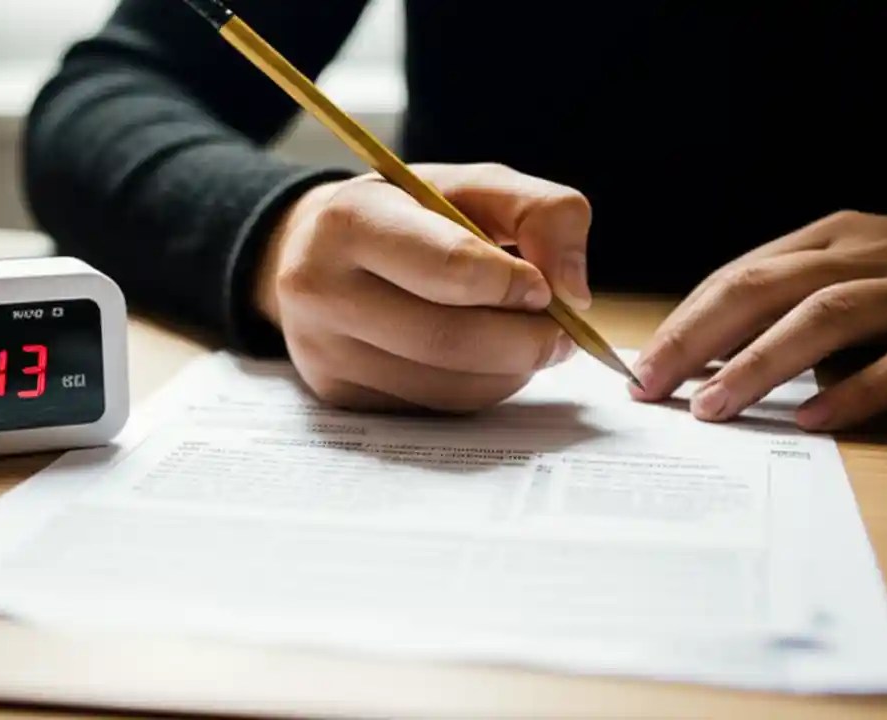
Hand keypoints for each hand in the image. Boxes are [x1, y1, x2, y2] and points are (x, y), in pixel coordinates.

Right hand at [253, 163, 591, 411]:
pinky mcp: (336, 394)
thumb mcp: (470, 185)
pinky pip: (432, 408)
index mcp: (351, 219)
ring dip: (508, 371)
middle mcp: (321, 288)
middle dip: (523, 341)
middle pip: (447, 339)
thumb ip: (540, 212)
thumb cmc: (406, 214)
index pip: (448, 268)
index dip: (512, 284)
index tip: (543, 287)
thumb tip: (573, 291)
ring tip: (523, 341)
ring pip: (446, 385)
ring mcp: (323, 350)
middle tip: (559, 334)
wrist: (312, 251)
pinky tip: (483, 361)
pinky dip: (478, 389)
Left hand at [631, 210, 886, 430]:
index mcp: (840, 237)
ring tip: (712, 407)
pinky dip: (855, 389)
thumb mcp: (856, 285)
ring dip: (760, 363)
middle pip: (766, 287)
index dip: (686, 320)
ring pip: (827, 316)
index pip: (741, 274)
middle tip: (652, 386)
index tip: (642, 366)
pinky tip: (811, 419)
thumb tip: (703, 360)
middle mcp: (877, 251)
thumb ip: (793, 308)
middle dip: (698, 337)